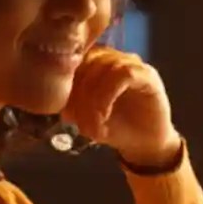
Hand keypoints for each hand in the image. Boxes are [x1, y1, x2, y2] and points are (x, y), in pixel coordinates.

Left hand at [63, 46, 182, 167]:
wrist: (146, 145)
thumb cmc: (115, 128)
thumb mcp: (86, 117)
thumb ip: (72, 102)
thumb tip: (54, 99)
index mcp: (97, 63)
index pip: (75, 59)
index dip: (66, 84)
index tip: (64, 112)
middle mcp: (114, 58)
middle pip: (88, 60)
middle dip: (77, 92)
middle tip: (75, 120)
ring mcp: (133, 64)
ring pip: (104, 66)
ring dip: (92, 98)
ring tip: (91, 124)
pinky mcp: (147, 76)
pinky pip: (124, 75)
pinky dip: (108, 96)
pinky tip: (104, 115)